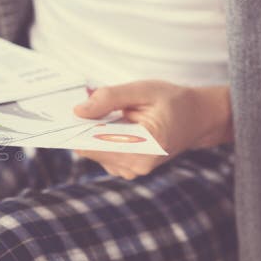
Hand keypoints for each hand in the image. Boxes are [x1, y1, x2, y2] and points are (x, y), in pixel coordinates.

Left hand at [73, 81, 232, 179]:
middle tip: (83, 104)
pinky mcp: (126, 169)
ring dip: (91, 132)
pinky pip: (100, 153)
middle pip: (89, 148)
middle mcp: (138, 164)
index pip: (94, 143)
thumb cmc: (172, 101)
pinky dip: (99, 138)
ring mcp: (132, 170)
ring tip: (106, 112)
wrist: (197, 118)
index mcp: (146, 146)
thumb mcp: (143, 90)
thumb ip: (110, 98)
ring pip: (91, 151)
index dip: (75, 128)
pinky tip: (111, 123)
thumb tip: (78, 111)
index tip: (63, 112)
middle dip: (83, 126)